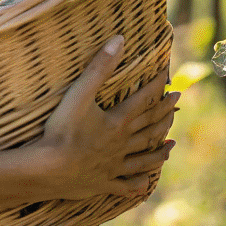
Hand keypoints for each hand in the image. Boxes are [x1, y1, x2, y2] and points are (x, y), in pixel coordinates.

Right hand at [33, 35, 178, 200]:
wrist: (49, 168)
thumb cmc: (63, 129)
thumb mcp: (79, 93)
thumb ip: (100, 68)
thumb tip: (120, 41)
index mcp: (117, 122)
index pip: (143, 101)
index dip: (156, 87)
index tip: (168, 76)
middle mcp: (121, 144)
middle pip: (149, 128)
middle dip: (164, 113)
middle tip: (176, 102)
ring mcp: (114, 165)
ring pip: (143, 158)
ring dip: (159, 150)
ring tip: (172, 145)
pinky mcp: (103, 182)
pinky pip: (125, 185)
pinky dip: (137, 183)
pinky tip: (144, 184)